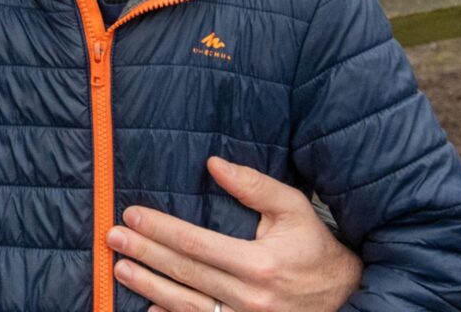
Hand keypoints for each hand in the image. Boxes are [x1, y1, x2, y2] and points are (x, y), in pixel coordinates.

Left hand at [106, 156, 361, 311]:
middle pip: (186, 274)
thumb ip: (254, 186)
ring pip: (188, 306)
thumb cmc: (315, 248)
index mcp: (260, 264)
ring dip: (150, 287)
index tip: (132, 216)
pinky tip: (147, 310)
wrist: (347, 297)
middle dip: (146, 254)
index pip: (197, 244)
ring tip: (121, 268)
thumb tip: (213, 164)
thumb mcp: (293, 209)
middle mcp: (251, 299)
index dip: (161, 230)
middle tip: (114, 238)